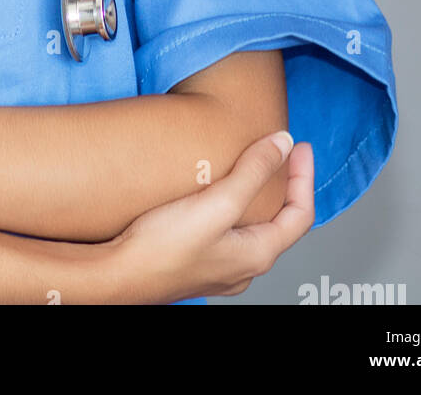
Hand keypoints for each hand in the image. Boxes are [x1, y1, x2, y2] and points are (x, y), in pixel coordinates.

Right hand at [95, 130, 314, 303]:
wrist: (116, 275)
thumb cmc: (163, 247)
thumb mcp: (216, 204)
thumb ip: (252, 173)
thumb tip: (284, 144)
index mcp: (257, 254)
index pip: (299, 215)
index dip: (304, 177)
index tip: (301, 146)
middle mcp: (242, 266)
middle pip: (278, 222)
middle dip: (283, 186)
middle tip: (280, 153)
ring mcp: (218, 267)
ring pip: (250, 228)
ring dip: (255, 196)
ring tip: (247, 168)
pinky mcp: (194, 261)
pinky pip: (225, 231)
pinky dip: (230, 206)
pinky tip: (210, 195)